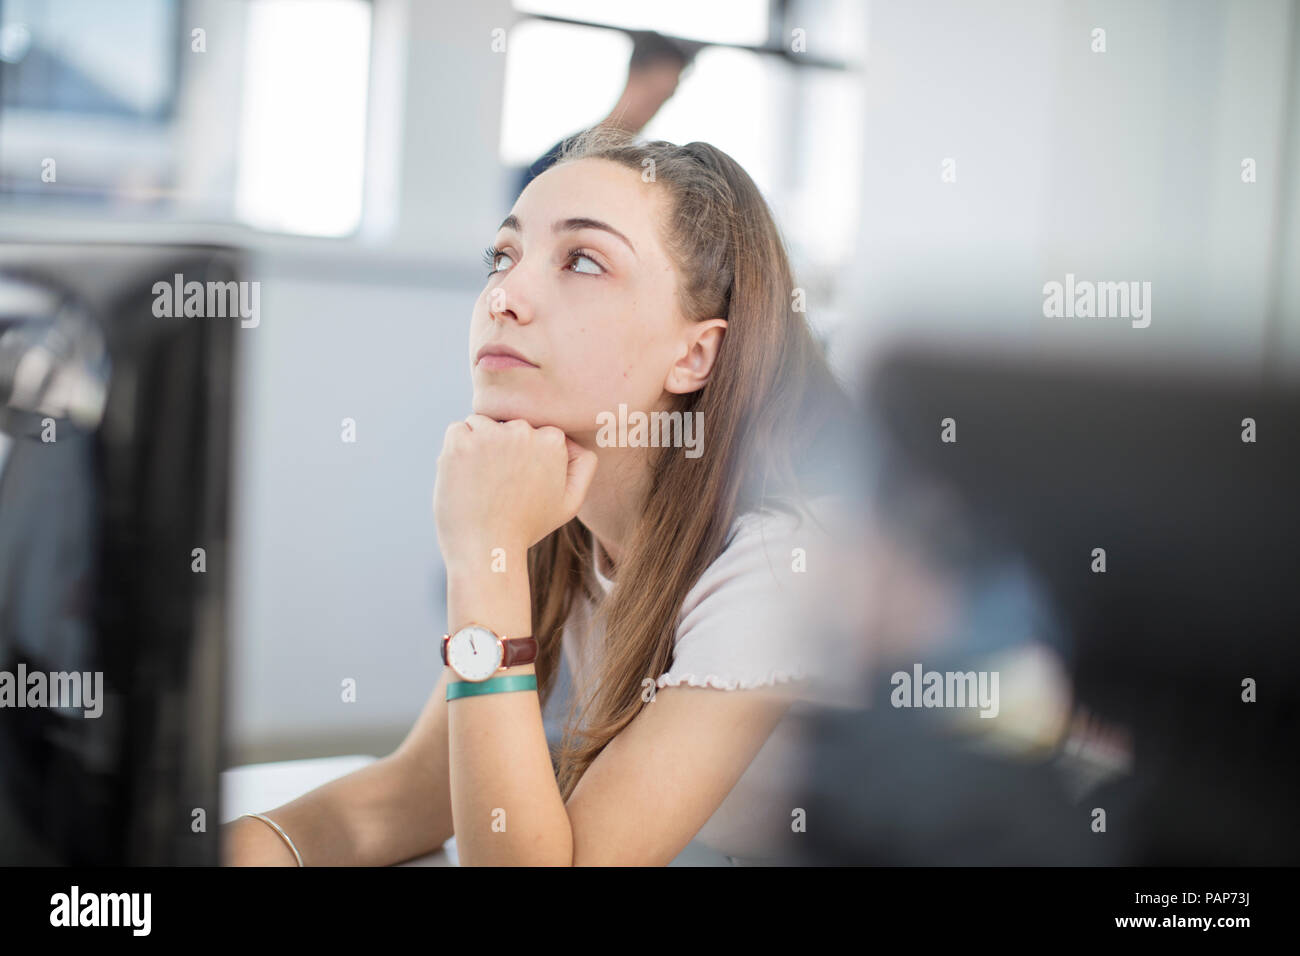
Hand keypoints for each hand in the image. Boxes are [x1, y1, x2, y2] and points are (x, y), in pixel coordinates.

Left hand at [433, 415, 597, 569]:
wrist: (487, 549)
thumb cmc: (528, 527)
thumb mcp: (570, 501)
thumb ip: (583, 466)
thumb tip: (573, 439)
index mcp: (553, 440)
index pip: (532, 430)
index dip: (523, 455)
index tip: (518, 481)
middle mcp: (524, 430)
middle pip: (506, 424)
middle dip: (500, 447)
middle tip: (499, 486)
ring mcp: (490, 435)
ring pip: (481, 424)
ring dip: (478, 445)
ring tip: (482, 482)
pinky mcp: (461, 442)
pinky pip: (457, 431)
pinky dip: (456, 449)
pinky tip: (465, 477)